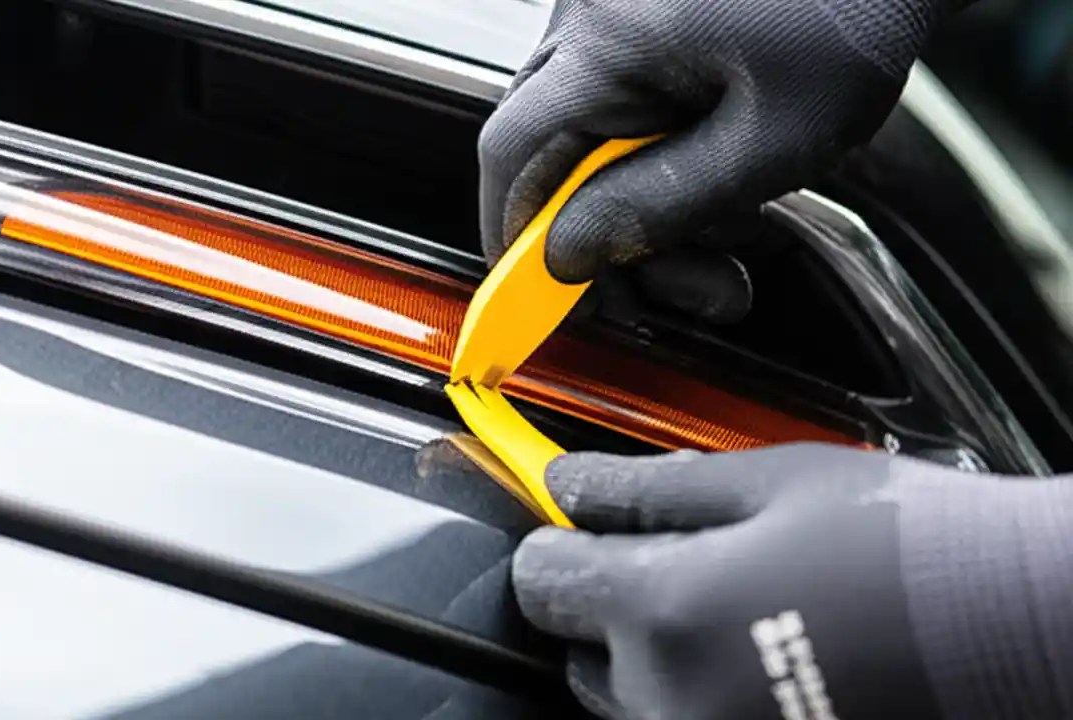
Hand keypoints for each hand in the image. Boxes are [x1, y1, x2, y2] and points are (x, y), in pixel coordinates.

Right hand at [479, 0, 950, 322]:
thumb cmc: (857, 19)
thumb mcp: (766, 143)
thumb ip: (658, 204)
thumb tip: (567, 256)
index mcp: (611, 41)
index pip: (511, 152)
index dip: (513, 234)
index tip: (545, 298)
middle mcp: (595, 19)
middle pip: (547, 155)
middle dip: (607, 240)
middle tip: (678, 292)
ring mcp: (619, 16)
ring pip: (591, 142)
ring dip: (648, 210)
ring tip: (735, 239)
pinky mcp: (648, 24)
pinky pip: (626, 112)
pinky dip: (664, 167)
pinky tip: (728, 193)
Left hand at [512, 444, 954, 718]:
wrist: (1023, 629)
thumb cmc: (909, 547)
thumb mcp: (769, 483)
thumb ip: (648, 488)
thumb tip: (568, 482)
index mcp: (664, 614)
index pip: (541, 585)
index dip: (557, 548)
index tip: (585, 531)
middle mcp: (673, 702)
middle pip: (579, 653)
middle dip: (613, 607)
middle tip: (691, 565)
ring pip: (632, 703)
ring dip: (659, 659)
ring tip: (744, 611)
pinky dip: (706, 696)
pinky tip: (764, 655)